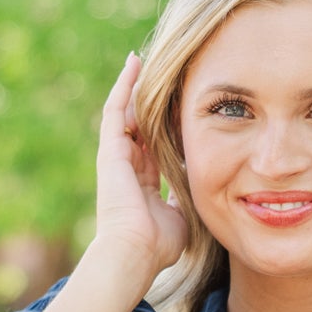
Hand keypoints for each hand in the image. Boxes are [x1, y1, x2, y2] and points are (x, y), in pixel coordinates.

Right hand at [94, 52, 188, 279]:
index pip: (154, 149)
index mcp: (143, 185)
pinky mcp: (109, 149)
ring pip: (126, 113)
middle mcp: (127, 169)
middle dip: (149, 103)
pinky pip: (116, 109)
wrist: (134, 252)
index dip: (164, 129)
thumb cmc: (157, 245)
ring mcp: (116, 158)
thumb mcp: (181, 218)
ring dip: (135, 87)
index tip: (177, 110)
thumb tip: (202, 188)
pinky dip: (124, 85)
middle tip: (162, 75)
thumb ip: (186, 199)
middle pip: (139, 126)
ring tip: (144, 60)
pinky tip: (134, 63)